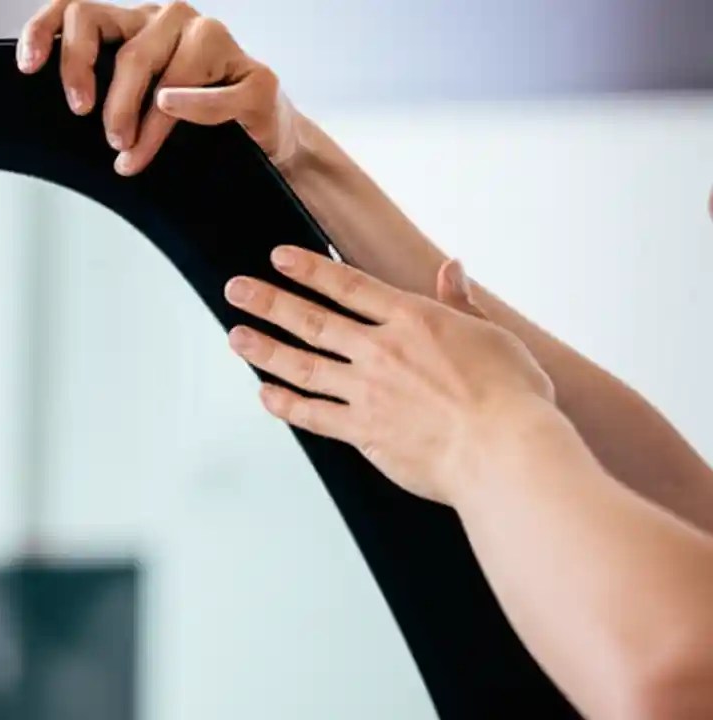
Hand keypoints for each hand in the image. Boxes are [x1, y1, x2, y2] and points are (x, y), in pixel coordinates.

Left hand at [17, 1, 297, 174]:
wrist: (264, 139)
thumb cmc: (191, 119)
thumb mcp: (133, 105)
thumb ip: (100, 95)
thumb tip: (62, 113)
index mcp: (136, 24)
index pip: (80, 9)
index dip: (48, 31)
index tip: (28, 68)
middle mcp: (171, 19)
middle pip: (123, 46)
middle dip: (110, 100)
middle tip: (108, 137)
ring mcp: (215, 39)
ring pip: (166, 73)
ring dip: (146, 124)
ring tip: (133, 156)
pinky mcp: (255, 74)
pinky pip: (211, 95)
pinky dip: (191, 111)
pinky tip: (176, 116)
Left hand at [224, 248, 555, 504]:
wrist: (505, 452)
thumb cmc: (513, 398)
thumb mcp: (493, 335)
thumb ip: (462, 304)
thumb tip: (451, 268)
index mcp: (414, 320)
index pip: (349, 286)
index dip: (309, 269)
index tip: (278, 258)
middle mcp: (382, 351)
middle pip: (312, 320)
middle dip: (269, 302)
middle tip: (235, 289)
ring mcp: (368, 392)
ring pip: (302, 365)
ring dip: (264, 349)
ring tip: (236, 335)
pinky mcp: (364, 432)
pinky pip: (313, 415)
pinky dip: (285, 405)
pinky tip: (264, 395)